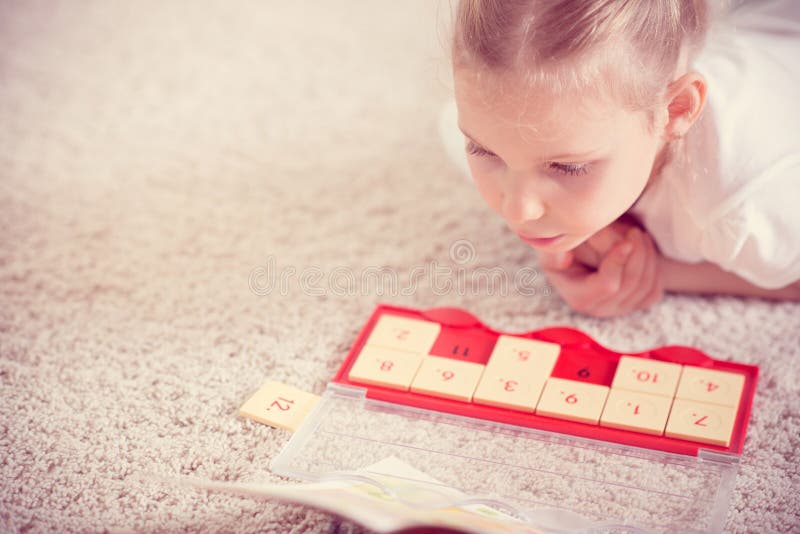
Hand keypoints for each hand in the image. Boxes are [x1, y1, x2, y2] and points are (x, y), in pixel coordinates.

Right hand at [538, 226, 663, 316]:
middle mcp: (599, 309)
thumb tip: (563, 258)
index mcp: (579, 298)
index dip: (618, 262)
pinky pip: (654, 290)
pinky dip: (654, 269)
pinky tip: (644, 251)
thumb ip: (558, 250)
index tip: (625, 241)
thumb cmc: (566, 246)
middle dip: (637, 255)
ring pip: (646, 285)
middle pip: (631, 284)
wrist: (581, 251)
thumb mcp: (556, 246)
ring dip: (647, 257)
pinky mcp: (635, 304)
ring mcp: (619, 309)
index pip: (607, 286)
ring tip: (638, 235)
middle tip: (634, 231)